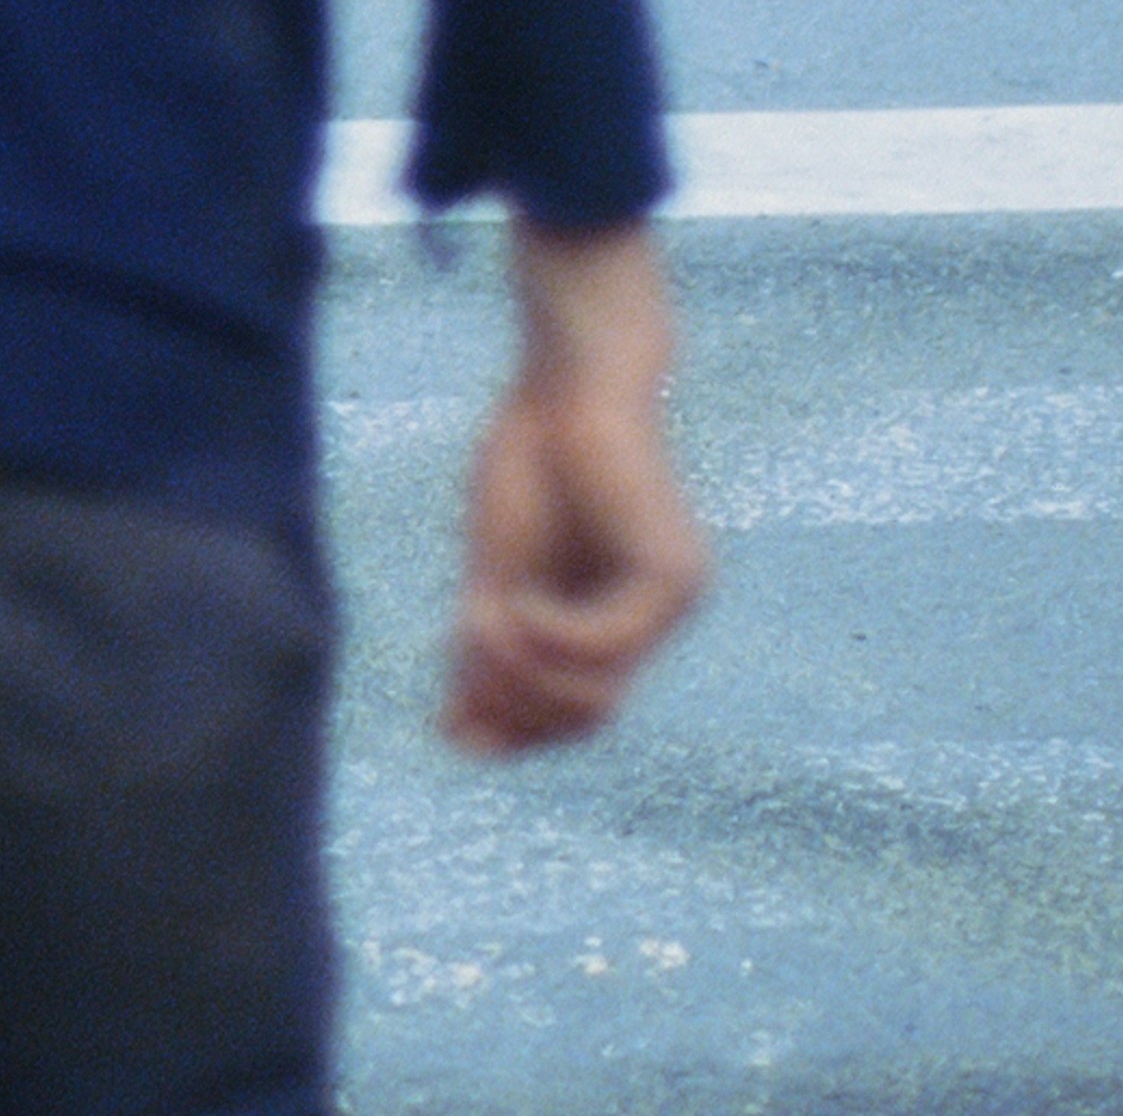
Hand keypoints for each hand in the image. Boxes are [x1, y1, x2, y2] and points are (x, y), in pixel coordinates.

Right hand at [444, 220, 703, 756]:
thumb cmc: (530, 463)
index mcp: (615, 621)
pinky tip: (517, 605)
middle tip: (460, 660)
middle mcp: (654, 621)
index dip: (512, 729)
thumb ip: (485, 653)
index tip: (450, 722)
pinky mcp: (669, 576)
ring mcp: (671, 602)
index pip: (572, 716)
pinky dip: (550, 638)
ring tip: (480, 626)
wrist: (564, 380)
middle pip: (583, 718)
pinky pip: (603, 648)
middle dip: (512, 708)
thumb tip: (456, 742)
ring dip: (524, 676)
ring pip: (595, 697)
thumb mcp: (494, 578)